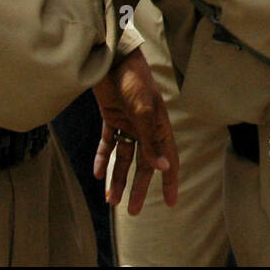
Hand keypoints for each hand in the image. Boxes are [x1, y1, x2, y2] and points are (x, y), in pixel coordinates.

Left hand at [93, 48, 178, 214]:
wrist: (109, 58)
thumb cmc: (132, 80)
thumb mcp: (142, 109)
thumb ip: (151, 139)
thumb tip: (164, 168)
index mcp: (159, 124)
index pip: (168, 158)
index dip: (171, 180)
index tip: (172, 202)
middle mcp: (145, 126)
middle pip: (145, 163)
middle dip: (140, 187)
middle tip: (134, 211)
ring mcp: (128, 122)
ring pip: (125, 157)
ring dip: (119, 178)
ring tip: (110, 200)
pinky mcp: (111, 117)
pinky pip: (108, 143)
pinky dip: (103, 158)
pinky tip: (97, 173)